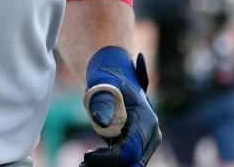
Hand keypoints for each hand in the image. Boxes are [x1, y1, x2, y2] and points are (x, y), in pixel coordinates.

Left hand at [81, 49, 161, 166]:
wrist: (113, 76)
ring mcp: (145, 141)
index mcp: (147, 121)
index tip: (87, 155)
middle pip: (133, 161)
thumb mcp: (104, 86)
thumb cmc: (107, 78)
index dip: (109, 158)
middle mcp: (150, 134)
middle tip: (82, 164)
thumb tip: (103, 122)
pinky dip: (109, 162)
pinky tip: (90, 160)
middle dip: (108, 165)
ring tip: (83, 163)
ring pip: (130, 163)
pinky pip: (125, 159)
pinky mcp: (136, 145)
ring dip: (107, 165)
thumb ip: (103, 103)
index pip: (131, 151)